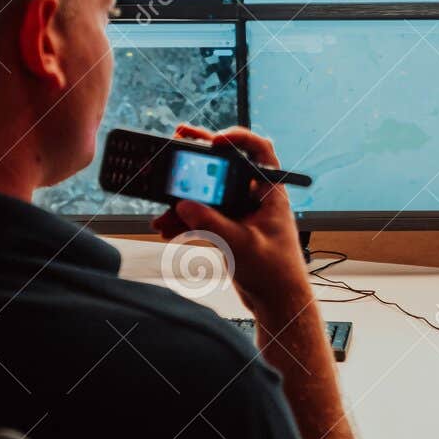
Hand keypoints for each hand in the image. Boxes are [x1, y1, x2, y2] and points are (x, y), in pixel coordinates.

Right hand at [150, 125, 311, 316]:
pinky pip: (201, 215)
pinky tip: (167, 229)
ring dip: (183, 200)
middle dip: (198, 158)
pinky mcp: (227, 227)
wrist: (276, 301)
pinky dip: (184, 221)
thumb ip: (212, 224)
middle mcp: (254, 196)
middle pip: (225, 166)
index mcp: (269, 192)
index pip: (260, 151)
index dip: (239, 137)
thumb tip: (184, 205)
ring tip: (162, 210)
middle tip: (176, 140)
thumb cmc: (276, 272)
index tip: (215, 140)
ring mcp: (239, 211)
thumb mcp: (242, 245)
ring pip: (207, 194)